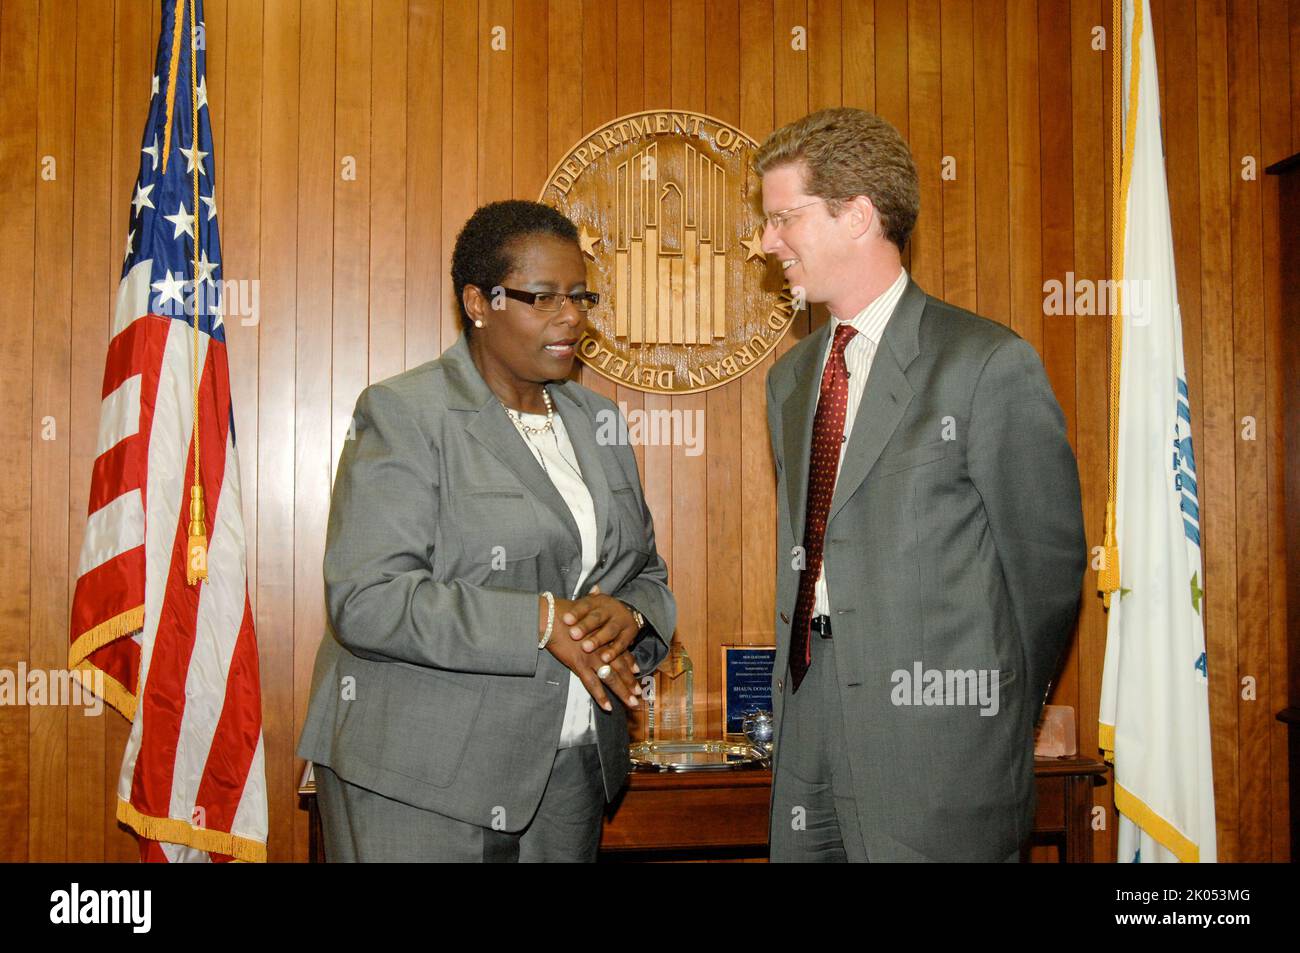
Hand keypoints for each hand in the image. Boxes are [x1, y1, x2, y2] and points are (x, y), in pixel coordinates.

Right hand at [539, 590, 640, 711]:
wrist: (551, 617)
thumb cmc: (565, 611)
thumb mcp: (584, 604)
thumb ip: (593, 599)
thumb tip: (597, 589)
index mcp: (604, 637)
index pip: (620, 651)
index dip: (629, 662)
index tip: (638, 670)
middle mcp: (602, 648)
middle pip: (620, 668)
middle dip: (631, 682)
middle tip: (640, 694)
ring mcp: (592, 658)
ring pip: (611, 679)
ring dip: (622, 692)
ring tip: (632, 703)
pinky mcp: (580, 665)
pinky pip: (592, 685)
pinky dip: (601, 696)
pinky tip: (608, 707)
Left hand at [560, 584, 642, 665]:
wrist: (627, 613)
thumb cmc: (600, 614)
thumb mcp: (590, 606)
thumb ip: (576, 606)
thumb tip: (553, 602)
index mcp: (598, 602)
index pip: (585, 605)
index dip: (575, 612)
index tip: (565, 619)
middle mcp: (610, 610)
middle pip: (597, 617)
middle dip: (585, 626)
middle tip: (573, 635)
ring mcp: (621, 621)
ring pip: (609, 630)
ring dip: (598, 639)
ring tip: (586, 648)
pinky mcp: (630, 633)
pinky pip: (622, 643)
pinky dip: (614, 651)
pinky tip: (605, 658)